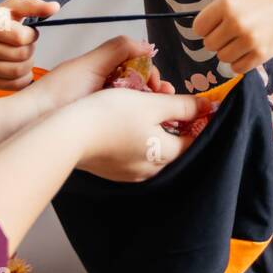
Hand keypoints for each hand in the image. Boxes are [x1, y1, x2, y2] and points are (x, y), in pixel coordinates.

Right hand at [0, 0, 59, 90]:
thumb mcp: (14, 6)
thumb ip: (35, 6)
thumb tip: (55, 7)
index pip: (21, 38)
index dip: (31, 35)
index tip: (28, 32)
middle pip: (21, 55)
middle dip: (30, 49)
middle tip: (25, 45)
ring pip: (18, 72)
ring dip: (28, 64)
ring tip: (22, 54)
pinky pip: (13, 85)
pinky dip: (23, 78)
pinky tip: (20, 66)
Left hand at [35, 36, 173, 111]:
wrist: (33, 121)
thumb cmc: (56, 94)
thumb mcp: (90, 64)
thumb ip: (118, 48)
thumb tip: (147, 45)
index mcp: (103, 68)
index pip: (137, 65)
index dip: (150, 72)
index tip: (157, 84)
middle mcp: (104, 85)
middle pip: (140, 83)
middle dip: (154, 89)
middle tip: (163, 98)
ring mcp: (102, 105)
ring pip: (134, 101)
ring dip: (148, 103)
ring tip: (156, 110)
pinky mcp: (100, 123)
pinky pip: (124, 117)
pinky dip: (135, 116)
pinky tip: (140, 121)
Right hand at [67, 89, 211, 181]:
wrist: (66, 134)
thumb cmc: (110, 116)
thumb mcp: (153, 104)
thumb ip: (182, 106)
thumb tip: (206, 106)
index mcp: (165, 155)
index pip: (193, 140)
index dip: (197, 120)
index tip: (196, 104)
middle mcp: (150, 170)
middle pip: (173, 145)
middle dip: (173, 122)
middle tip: (165, 99)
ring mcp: (128, 174)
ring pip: (151, 149)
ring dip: (153, 129)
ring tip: (144, 107)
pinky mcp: (110, 171)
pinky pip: (132, 153)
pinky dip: (134, 138)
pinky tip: (125, 122)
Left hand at [194, 0, 272, 75]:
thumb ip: (222, 6)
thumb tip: (208, 25)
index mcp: (227, 4)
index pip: (199, 28)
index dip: (206, 27)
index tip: (216, 26)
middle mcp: (235, 23)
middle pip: (209, 45)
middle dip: (218, 40)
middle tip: (232, 34)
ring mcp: (249, 40)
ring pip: (223, 57)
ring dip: (229, 52)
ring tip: (242, 42)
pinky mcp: (262, 54)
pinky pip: (238, 67)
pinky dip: (240, 62)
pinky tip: (249, 51)